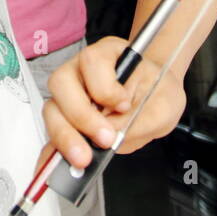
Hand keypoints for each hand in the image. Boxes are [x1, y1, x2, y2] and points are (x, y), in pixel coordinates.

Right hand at [41, 36, 186, 168]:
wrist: (155, 96)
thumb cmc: (157, 90)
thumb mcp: (164, 103)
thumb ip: (140, 119)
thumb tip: (112, 136)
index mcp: (108, 53)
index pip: (92, 62)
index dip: (105, 88)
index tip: (123, 105)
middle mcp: (82, 69)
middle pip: (62, 83)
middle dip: (80, 116)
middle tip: (103, 139)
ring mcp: (70, 93)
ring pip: (52, 108)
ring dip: (65, 135)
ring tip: (84, 157)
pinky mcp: (66, 118)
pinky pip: (53, 132)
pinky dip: (58, 148)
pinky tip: (66, 161)